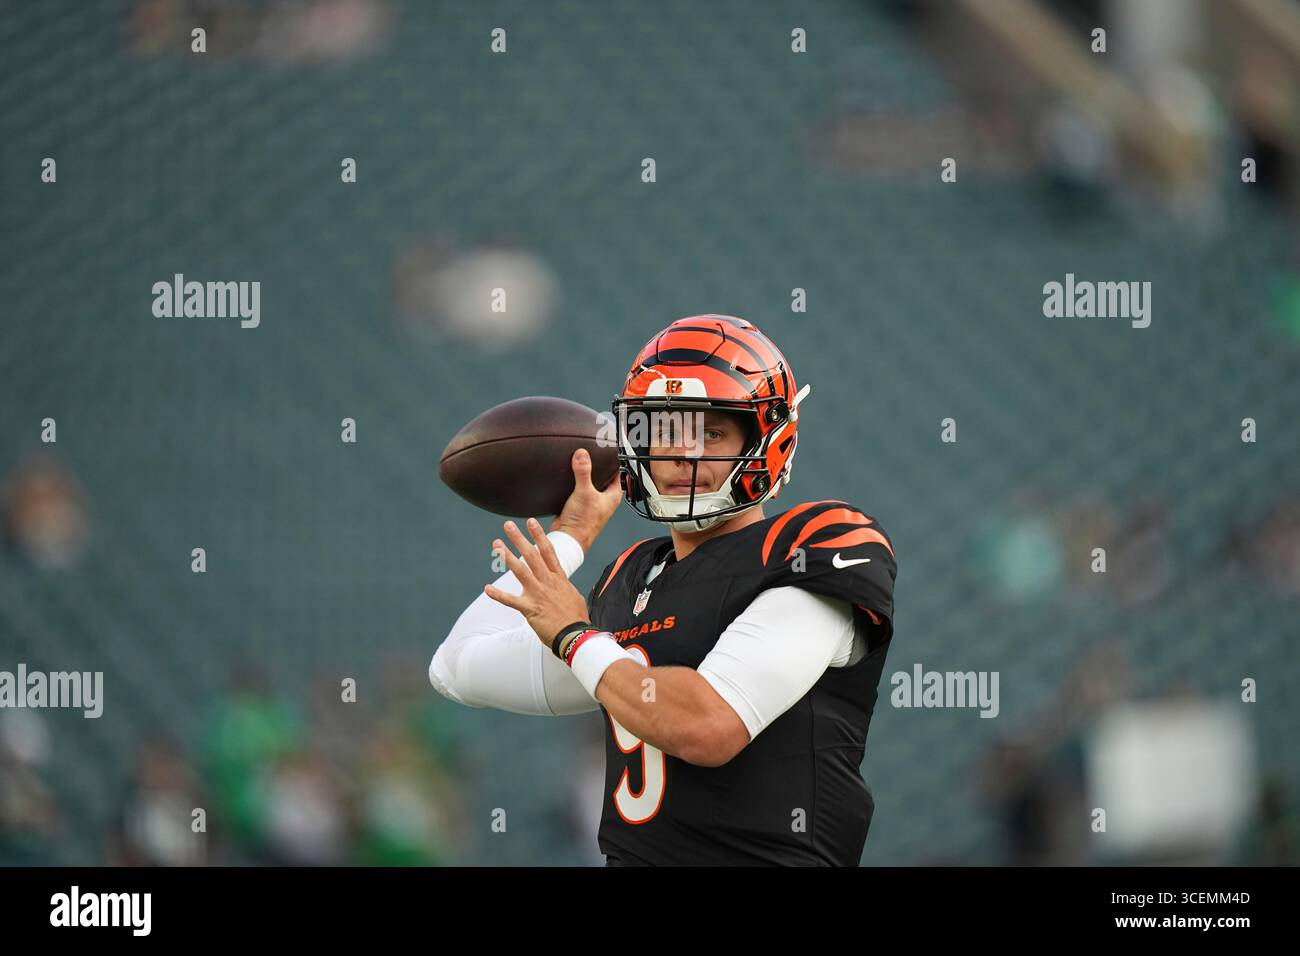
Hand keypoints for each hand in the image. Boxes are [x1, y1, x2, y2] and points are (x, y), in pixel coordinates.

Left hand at [484, 517, 592, 649]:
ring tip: (496, 545)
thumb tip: (563, 586)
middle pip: (532, 555)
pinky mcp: (530, 609)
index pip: (548, 551)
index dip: (539, 535)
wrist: (576, 635)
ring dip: (507, 557)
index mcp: (558, 578)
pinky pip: (510, 601)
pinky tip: (487, 588)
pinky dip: (498, 595)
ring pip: (520, 571)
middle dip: (519, 538)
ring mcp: (538, 594)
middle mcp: (547, 582)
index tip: (531, 522)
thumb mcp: (574, 596)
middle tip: (508, 525)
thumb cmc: (576, 618)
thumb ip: (565, 588)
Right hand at [549, 448, 622, 552]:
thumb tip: (582, 455)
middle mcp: (603, 499)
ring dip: (584, 474)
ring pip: (589, 483)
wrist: (568, 538)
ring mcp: (591, 502)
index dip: (612, 462)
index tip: (606, 451)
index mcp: (612, 496)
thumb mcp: (584, 492)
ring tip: (577, 463)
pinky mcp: (578, 504)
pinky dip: (573, 482)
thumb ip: (583, 472)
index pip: (616, 473)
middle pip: (602, 476)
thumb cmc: (583, 524)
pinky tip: (567, 478)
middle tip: (590, 454)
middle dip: (596, 466)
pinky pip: (577, 489)